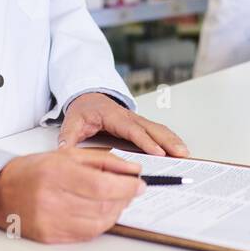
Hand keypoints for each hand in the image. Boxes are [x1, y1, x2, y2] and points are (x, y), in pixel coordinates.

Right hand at [0, 148, 143, 242]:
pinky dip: (101, 223)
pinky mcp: (50, 236)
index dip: (126, 187)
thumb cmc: (33, 170)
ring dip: (115, 211)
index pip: (101, 185)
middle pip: (102, 205)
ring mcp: (50, 221)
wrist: (0, 191)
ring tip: (115, 199)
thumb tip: (132, 170)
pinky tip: (100, 212)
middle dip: (124, 198)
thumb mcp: (68, 154)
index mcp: (56, 173)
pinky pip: (87, 234)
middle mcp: (52, 199)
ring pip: (98, 222)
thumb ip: (103, 160)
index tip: (139, 184)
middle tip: (131, 190)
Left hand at [58, 92, 188, 157]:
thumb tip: (64, 151)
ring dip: (172, 140)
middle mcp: (130, 117)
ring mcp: (137, 120)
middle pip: (152, 128)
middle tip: (180, 153)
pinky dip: (170, 138)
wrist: (89, 97)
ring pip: (158, 129)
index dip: (146, 141)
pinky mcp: (141, 124)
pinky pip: (158, 130)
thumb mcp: (72, 121)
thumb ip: (68, 136)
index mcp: (114, 116)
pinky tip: (179, 149)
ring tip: (185, 153)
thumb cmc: (83, 110)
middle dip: (167, 141)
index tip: (157, 152)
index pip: (133, 130)